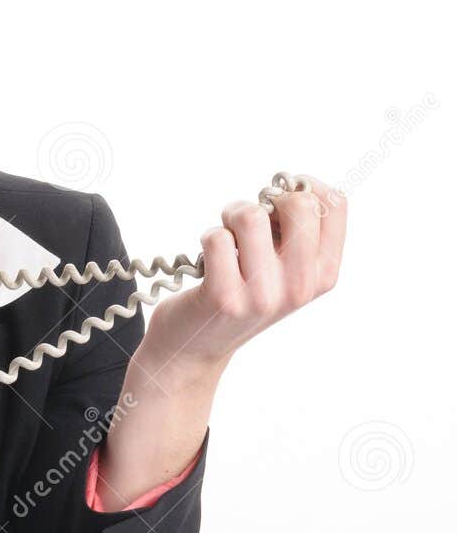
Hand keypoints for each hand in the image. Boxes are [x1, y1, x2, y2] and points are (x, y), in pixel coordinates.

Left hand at [140, 173, 347, 374]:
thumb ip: (296, 231)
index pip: (336, 204)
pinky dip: (207, 237)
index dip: (305, 186)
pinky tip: (208, 260)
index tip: (280, 201)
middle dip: (267, 198)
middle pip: (300, 203)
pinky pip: (216, 237)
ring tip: (227, 236)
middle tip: (250, 220)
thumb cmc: (241, 291)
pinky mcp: (224, 298)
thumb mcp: (283, 268)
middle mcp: (300, 287)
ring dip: (231, 214)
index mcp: (324, 274)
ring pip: (251, 216)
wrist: (196, 346)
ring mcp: (263, 295)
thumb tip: (290, 185)